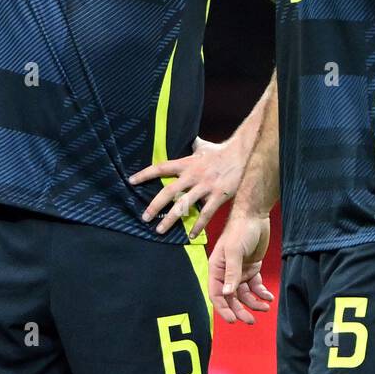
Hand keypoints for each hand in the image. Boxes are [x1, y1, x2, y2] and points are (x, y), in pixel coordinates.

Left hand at [129, 136, 246, 237]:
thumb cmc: (221, 151)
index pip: (161, 168)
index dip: (145, 174)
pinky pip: (205, 214)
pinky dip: (197, 226)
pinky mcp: (218, 196)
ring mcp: (205, 187)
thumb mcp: (203, 147)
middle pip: (169, 191)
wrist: (243, 155)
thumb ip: (192, 146)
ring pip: (184, 206)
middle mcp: (193, 176)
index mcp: (187, 164)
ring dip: (171, 219)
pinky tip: (190, 235)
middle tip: (144, 217)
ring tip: (159, 230)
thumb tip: (185, 138)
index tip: (131, 181)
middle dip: (155, 205)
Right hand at [209, 215, 273, 323]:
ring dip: (253, 303)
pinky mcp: (251, 268)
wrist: (255, 216)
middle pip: (231, 298)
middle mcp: (226, 273)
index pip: (216, 294)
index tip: (233, 320)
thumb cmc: (240, 231)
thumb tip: (227, 294)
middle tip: (251, 321)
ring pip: (244, 294)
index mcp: (216, 269)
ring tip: (265, 308)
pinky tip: (269, 297)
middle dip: (240, 310)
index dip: (223, 309)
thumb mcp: (235, 252)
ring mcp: (239, 271)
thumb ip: (231, 273)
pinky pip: (255, 286)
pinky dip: (261, 293)